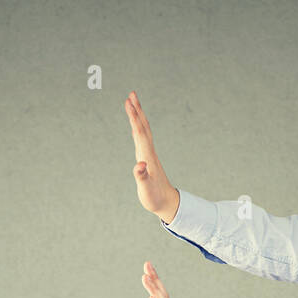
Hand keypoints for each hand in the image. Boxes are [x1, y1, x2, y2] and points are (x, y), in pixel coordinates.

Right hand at [125, 91, 180, 223]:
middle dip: (137, 110)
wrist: (167, 203)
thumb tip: (140, 165)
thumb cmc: (155, 198)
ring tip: (133, 103)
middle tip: (132, 94)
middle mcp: (149, 152)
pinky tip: (136, 124)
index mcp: (147, 157)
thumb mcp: (146, 190)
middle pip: (143, 127)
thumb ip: (142, 177)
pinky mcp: (148, 158)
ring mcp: (149, 154)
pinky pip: (143, 137)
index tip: (129, 103)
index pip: (139, 133)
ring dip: (138, 116)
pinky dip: (138, 127)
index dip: (134, 118)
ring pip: (144, 130)